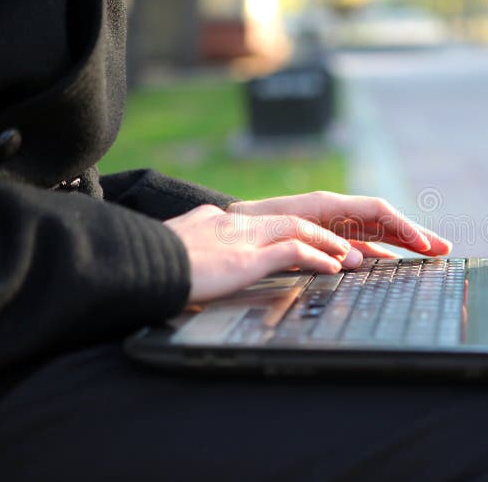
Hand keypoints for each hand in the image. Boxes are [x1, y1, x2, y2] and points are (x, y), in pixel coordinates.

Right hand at [164, 204, 359, 302]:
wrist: (138, 264)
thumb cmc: (147, 265)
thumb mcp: (171, 250)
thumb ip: (190, 249)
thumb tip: (190, 262)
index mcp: (213, 220)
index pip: (260, 223)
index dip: (287, 232)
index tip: (304, 242)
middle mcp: (233, 223)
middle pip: (288, 221)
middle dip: (319, 234)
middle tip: (341, 246)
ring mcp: (242, 237)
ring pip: (299, 230)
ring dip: (327, 244)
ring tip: (348, 257)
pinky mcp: (247, 256)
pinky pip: (293, 251)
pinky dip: (317, 258)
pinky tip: (332, 267)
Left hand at [228, 191, 451, 257]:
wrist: (230, 227)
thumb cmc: (256, 224)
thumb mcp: (288, 230)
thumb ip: (323, 242)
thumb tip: (357, 259)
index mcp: (330, 205)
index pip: (378, 211)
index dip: (404, 227)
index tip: (423, 245)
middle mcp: (337, 213)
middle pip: (386, 221)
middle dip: (415, 235)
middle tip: (444, 248)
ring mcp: (333, 226)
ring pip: (377, 233)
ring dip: (403, 244)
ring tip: (430, 255)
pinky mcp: (326, 239)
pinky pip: (362, 244)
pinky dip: (381, 253)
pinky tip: (393, 263)